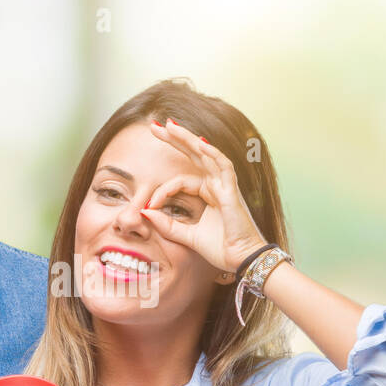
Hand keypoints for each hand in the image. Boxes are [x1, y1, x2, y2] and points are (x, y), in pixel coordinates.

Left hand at [138, 118, 268, 273]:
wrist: (241, 260)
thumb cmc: (221, 248)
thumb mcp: (186, 236)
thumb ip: (167, 224)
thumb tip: (145, 212)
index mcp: (207, 193)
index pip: (180, 181)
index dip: (161, 191)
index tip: (148, 206)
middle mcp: (216, 185)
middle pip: (193, 155)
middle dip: (174, 139)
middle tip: (155, 126)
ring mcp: (225, 185)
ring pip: (205, 154)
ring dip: (188, 138)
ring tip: (170, 125)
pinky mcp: (232, 191)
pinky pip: (223, 166)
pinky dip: (212, 153)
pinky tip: (198, 142)